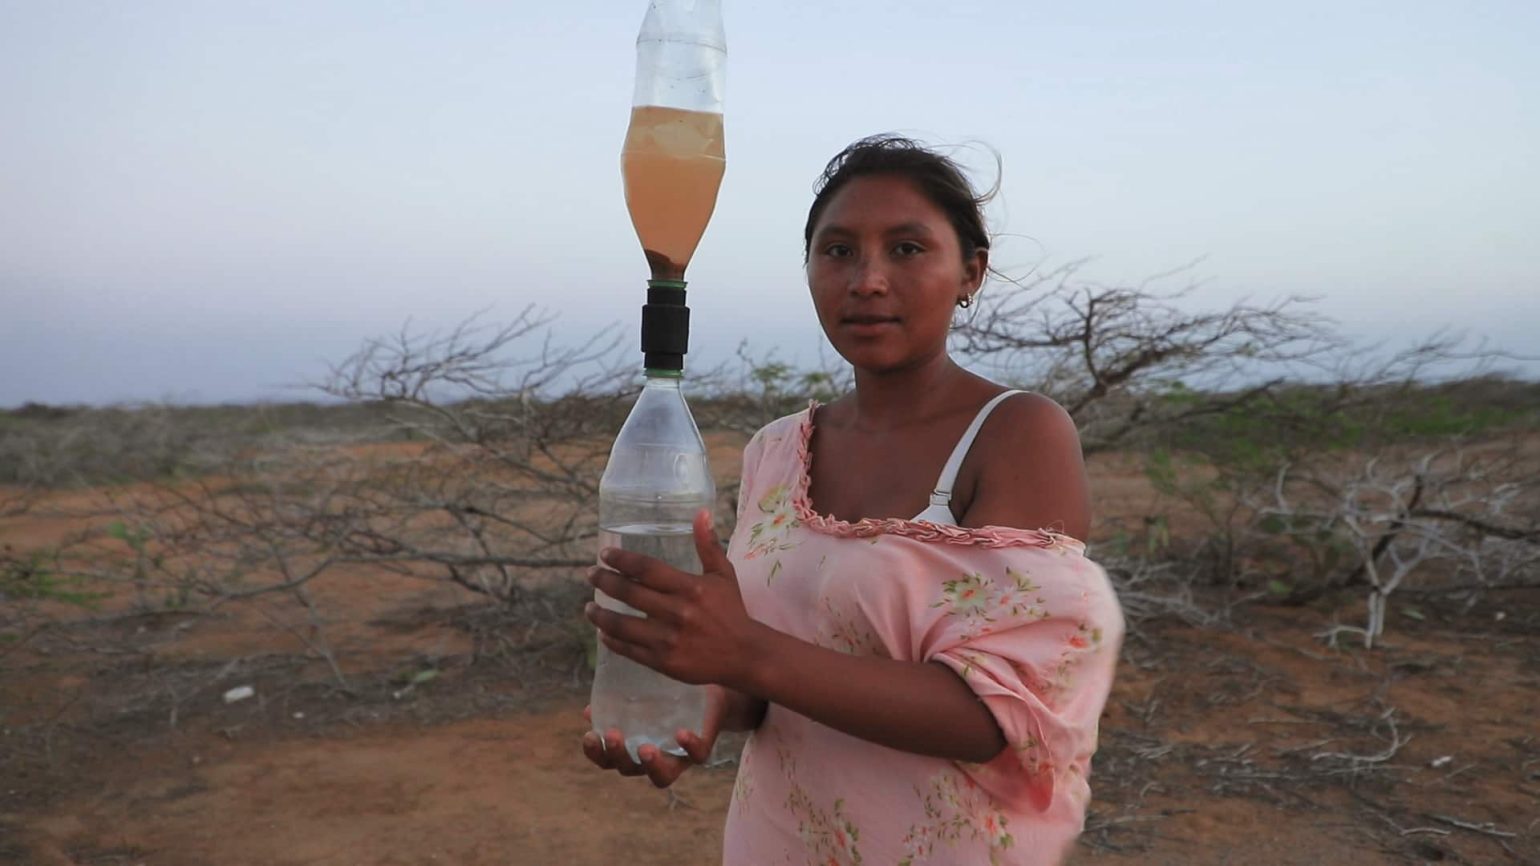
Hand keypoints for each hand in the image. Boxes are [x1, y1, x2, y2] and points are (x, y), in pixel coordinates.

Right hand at [580, 686, 724, 787]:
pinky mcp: (702, 750)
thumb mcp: (641, 697)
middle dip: (619, 755)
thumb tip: (589, 710)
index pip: (608, 760)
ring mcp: (679, 759)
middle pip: (630, 770)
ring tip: (644, 748)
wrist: (711, 692)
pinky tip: (681, 733)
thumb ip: (616, 704)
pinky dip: (689, 746)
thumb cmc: (670, 697)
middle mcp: (655, 759)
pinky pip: (697, 756)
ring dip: (651, 765)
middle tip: (612, 735)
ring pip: (663, 776)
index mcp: (633, 748)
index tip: (589, 736)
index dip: (596, 754)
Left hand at [585, 508, 766, 689]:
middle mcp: (677, 612)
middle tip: (590, 574)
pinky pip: (629, 650)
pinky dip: (612, 640)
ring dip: (600, 615)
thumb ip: (708, 545)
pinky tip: (604, 633)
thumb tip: (701, 513)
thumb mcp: (723, 575)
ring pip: (622, 625)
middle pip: (629, 594)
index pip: (646, 569)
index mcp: (690, 588)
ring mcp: (668, 640)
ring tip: (589, 608)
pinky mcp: (663, 662)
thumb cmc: (732, 611)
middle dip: (604, 581)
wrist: (745, 655)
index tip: (605, 555)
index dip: (621, 560)